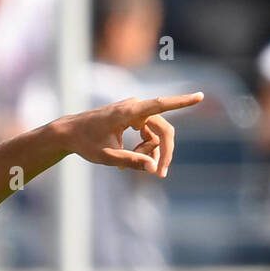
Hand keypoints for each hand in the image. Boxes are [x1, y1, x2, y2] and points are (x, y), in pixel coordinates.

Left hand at [58, 92, 204, 177]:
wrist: (69, 133)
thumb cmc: (85, 143)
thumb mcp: (106, 157)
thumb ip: (131, 161)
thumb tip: (153, 168)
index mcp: (130, 112)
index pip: (161, 105)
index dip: (182, 102)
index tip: (200, 96)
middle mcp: (135, 107)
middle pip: (163, 130)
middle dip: (163, 152)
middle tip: (161, 175)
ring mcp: (135, 112)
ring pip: (155, 134)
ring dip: (147, 153)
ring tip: (125, 167)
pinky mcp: (133, 118)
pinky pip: (147, 135)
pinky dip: (140, 149)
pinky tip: (123, 161)